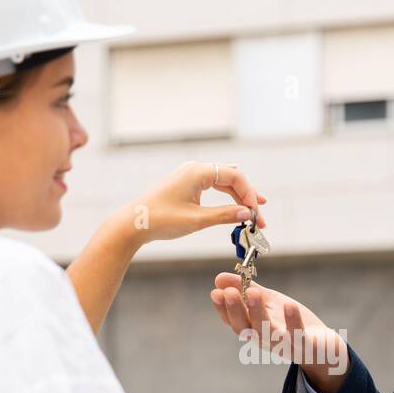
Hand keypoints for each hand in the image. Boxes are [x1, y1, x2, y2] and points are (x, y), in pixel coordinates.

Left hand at [117, 161, 266, 245]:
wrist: (134, 223)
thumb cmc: (161, 219)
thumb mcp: (196, 220)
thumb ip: (224, 215)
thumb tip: (246, 213)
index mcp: (197, 172)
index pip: (234, 176)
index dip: (249, 194)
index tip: (255, 213)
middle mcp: (195, 169)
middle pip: (231, 177)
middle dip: (247, 196)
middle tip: (258, 217)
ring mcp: (190, 175)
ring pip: (224, 181)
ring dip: (238, 197)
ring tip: (252, 212)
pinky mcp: (187, 184)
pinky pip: (213, 185)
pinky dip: (226, 197)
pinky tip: (235, 207)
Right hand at [209, 273, 348, 392]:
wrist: (321, 347)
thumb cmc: (290, 323)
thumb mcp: (267, 302)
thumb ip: (246, 289)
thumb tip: (219, 278)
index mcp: (253, 329)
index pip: (233, 321)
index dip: (223, 308)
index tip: (215, 292)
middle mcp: (264, 340)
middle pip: (245, 328)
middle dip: (235, 310)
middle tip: (229, 292)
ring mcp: (283, 345)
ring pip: (267, 332)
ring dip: (258, 313)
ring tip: (252, 292)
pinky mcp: (304, 346)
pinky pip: (297, 335)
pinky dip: (293, 321)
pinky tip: (289, 305)